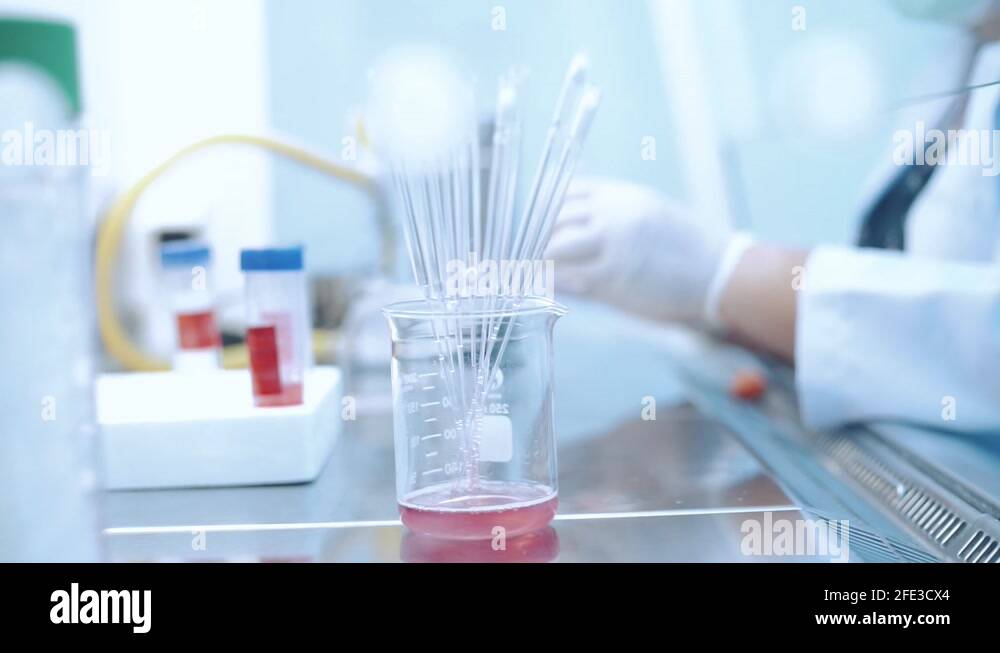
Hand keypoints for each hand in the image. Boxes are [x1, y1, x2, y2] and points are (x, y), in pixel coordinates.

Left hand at [546, 177, 746, 326]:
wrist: (720, 275)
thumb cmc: (688, 250)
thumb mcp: (652, 216)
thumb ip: (615, 216)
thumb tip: (576, 228)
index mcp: (623, 196)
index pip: (567, 191)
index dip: (546, 209)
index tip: (535, 226)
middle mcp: (614, 213)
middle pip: (554, 217)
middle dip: (535, 236)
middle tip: (520, 254)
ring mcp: (612, 243)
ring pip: (554, 246)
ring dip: (538, 262)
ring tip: (526, 274)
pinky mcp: (613, 276)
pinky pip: (568, 278)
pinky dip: (551, 283)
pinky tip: (541, 290)